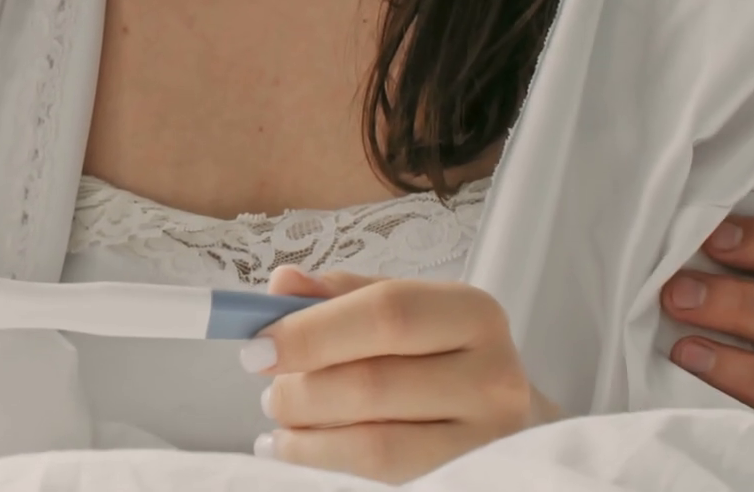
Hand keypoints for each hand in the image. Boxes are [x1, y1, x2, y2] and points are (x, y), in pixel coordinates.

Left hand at [246, 266, 559, 482]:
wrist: (496, 419)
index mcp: (472, 314)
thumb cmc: (434, 357)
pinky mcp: (469, 481)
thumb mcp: (396, 311)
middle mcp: (494, 377)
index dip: (312, 331)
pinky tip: (298, 451)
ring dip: (307, 436)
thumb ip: (337, 295)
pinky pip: (382, 480)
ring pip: (374, 444)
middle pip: (373, 384)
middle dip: (301, 391)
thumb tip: (282, 283)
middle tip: (271, 393)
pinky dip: (324, 464)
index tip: (258, 347)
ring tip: (283, 424)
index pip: (386, 314)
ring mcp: (488, 441)